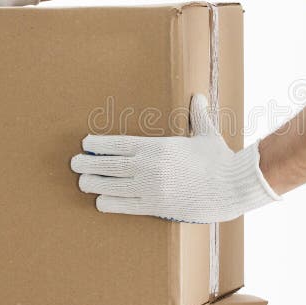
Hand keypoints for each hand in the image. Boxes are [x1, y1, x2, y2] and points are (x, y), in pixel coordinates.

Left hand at [71, 94, 280, 222]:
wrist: (231, 187)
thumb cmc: (220, 160)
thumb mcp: (207, 135)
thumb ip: (198, 116)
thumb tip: (199, 96)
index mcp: (157, 146)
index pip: (118, 143)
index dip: (98, 145)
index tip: (85, 144)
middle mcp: (148, 167)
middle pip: (108, 165)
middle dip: (87, 164)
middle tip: (74, 164)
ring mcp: (150, 189)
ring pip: (111, 186)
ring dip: (93, 184)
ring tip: (82, 183)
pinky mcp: (155, 207)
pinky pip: (124, 206)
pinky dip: (109, 203)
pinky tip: (100, 202)